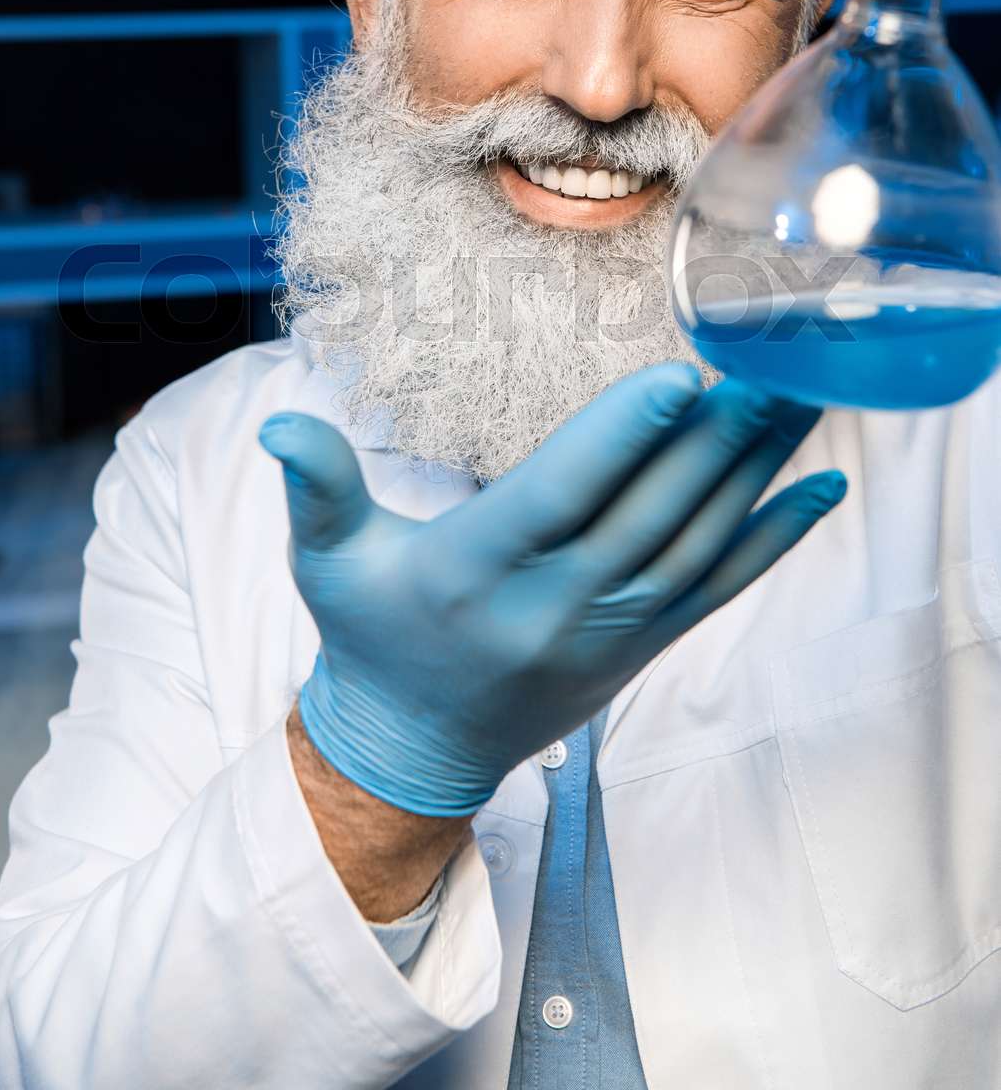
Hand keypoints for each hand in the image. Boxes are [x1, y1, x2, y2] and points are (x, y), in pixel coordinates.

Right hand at [260, 367, 844, 815]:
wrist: (418, 747)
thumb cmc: (370, 634)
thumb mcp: (325, 561)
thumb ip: (315, 486)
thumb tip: (279, 423)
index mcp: (476, 570)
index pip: (558, 497)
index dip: (619, 438)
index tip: (679, 377)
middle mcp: (555, 603)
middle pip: (652, 511)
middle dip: (720, 433)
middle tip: (779, 353)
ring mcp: (611, 629)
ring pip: (699, 541)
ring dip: (759, 467)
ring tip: (805, 389)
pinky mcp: (645, 644)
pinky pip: (720, 588)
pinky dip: (776, 538)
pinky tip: (823, 486)